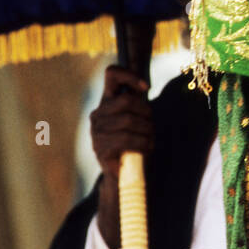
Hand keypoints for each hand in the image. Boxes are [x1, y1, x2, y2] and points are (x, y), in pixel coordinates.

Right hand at [91, 65, 151, 248]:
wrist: (125, 174)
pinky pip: (126, 139)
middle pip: (127, 101)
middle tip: (151, 127)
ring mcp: (97, 131)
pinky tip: (146, 149)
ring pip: (129, 120)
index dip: (130, 75)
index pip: (112, 74)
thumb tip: (143, 88)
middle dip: (147, 114)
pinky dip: (142, 143)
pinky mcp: (100, 148)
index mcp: (107, 101)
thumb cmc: (135, 143)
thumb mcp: (139, 119)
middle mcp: (98, 113)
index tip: (145, 88)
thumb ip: (139, 103)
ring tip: (149, 140)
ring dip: (147, 131)